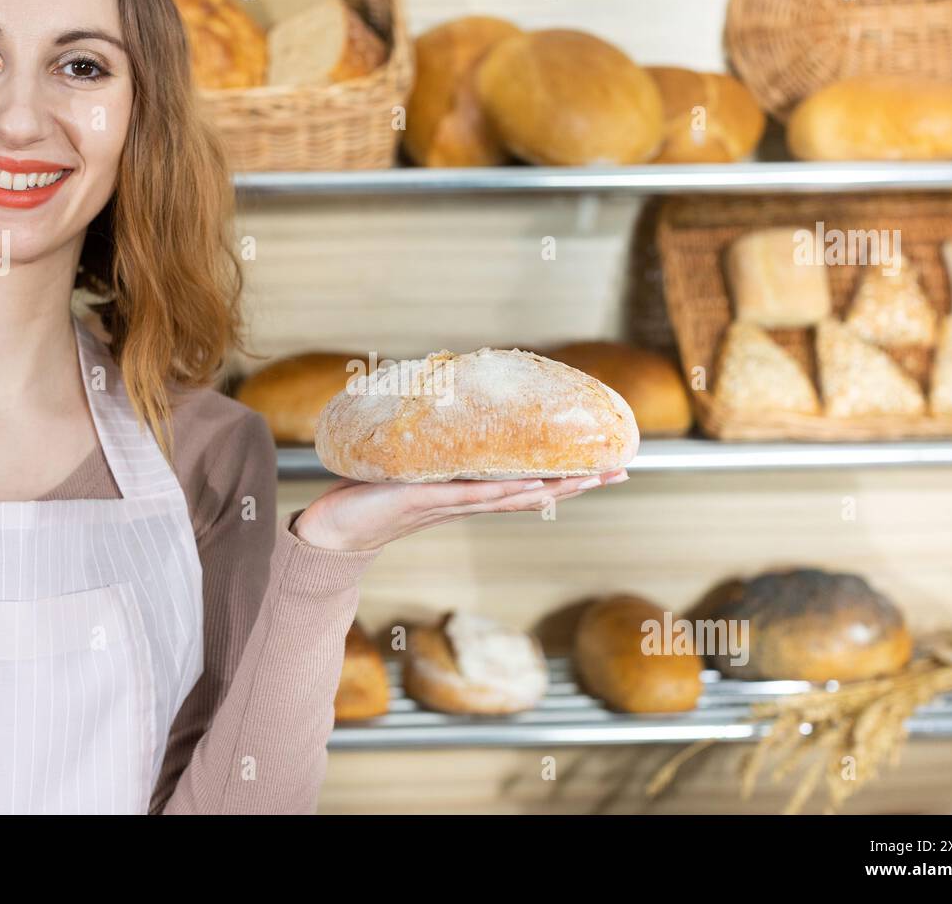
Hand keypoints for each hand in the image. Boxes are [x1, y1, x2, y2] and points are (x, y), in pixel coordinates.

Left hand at [290, 469, 628, 551]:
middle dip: (578, 482)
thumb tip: (445, 420)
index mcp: (466, 494)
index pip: (525, 484)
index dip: (565, 476)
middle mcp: (466, 501)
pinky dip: (498, 489)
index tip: (603, 466)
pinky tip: (527, 483)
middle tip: (620, 470)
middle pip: (533, 491)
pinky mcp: (423, 499)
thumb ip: (430, 454)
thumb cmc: (366, 500)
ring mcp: (448, 503)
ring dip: (553, 486)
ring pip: (511, 494)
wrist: (331, 532)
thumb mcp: (409, 471)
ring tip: (590, 477)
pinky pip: (468, 493)